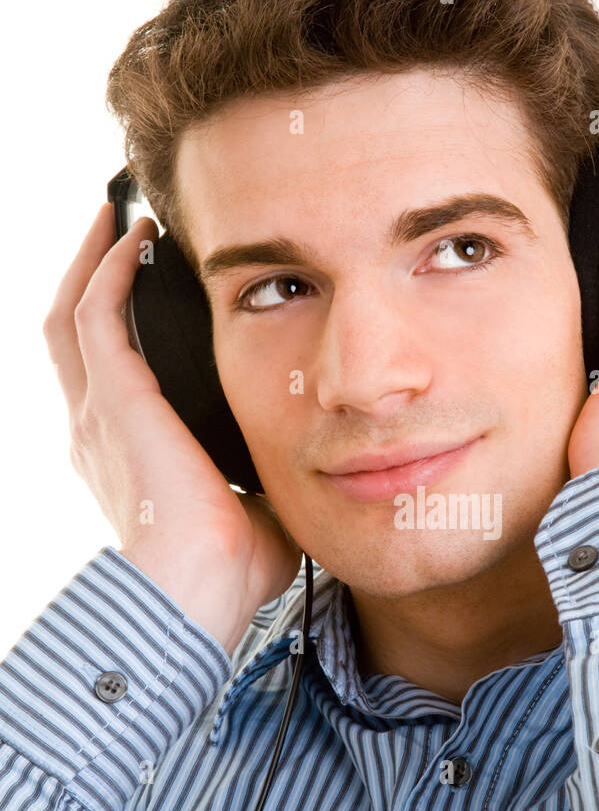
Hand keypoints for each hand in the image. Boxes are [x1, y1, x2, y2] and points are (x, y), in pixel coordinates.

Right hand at [43, 202, 302, 654]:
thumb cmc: (229, 574)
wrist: (199, 593)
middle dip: (90, 277)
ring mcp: (98, 415)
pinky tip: (132, 237)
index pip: (110, 377)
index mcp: (125, 458)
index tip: (148, 290)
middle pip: (74, 335)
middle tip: (117, 232)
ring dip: (91, 261)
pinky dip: (108, 270)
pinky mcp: (115, 401)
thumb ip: (268, 476)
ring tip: (118, 217)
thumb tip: (312, 464)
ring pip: (72, 315)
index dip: (119, 329)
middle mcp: (97, 432)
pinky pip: (96, 316)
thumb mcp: (254, 509)